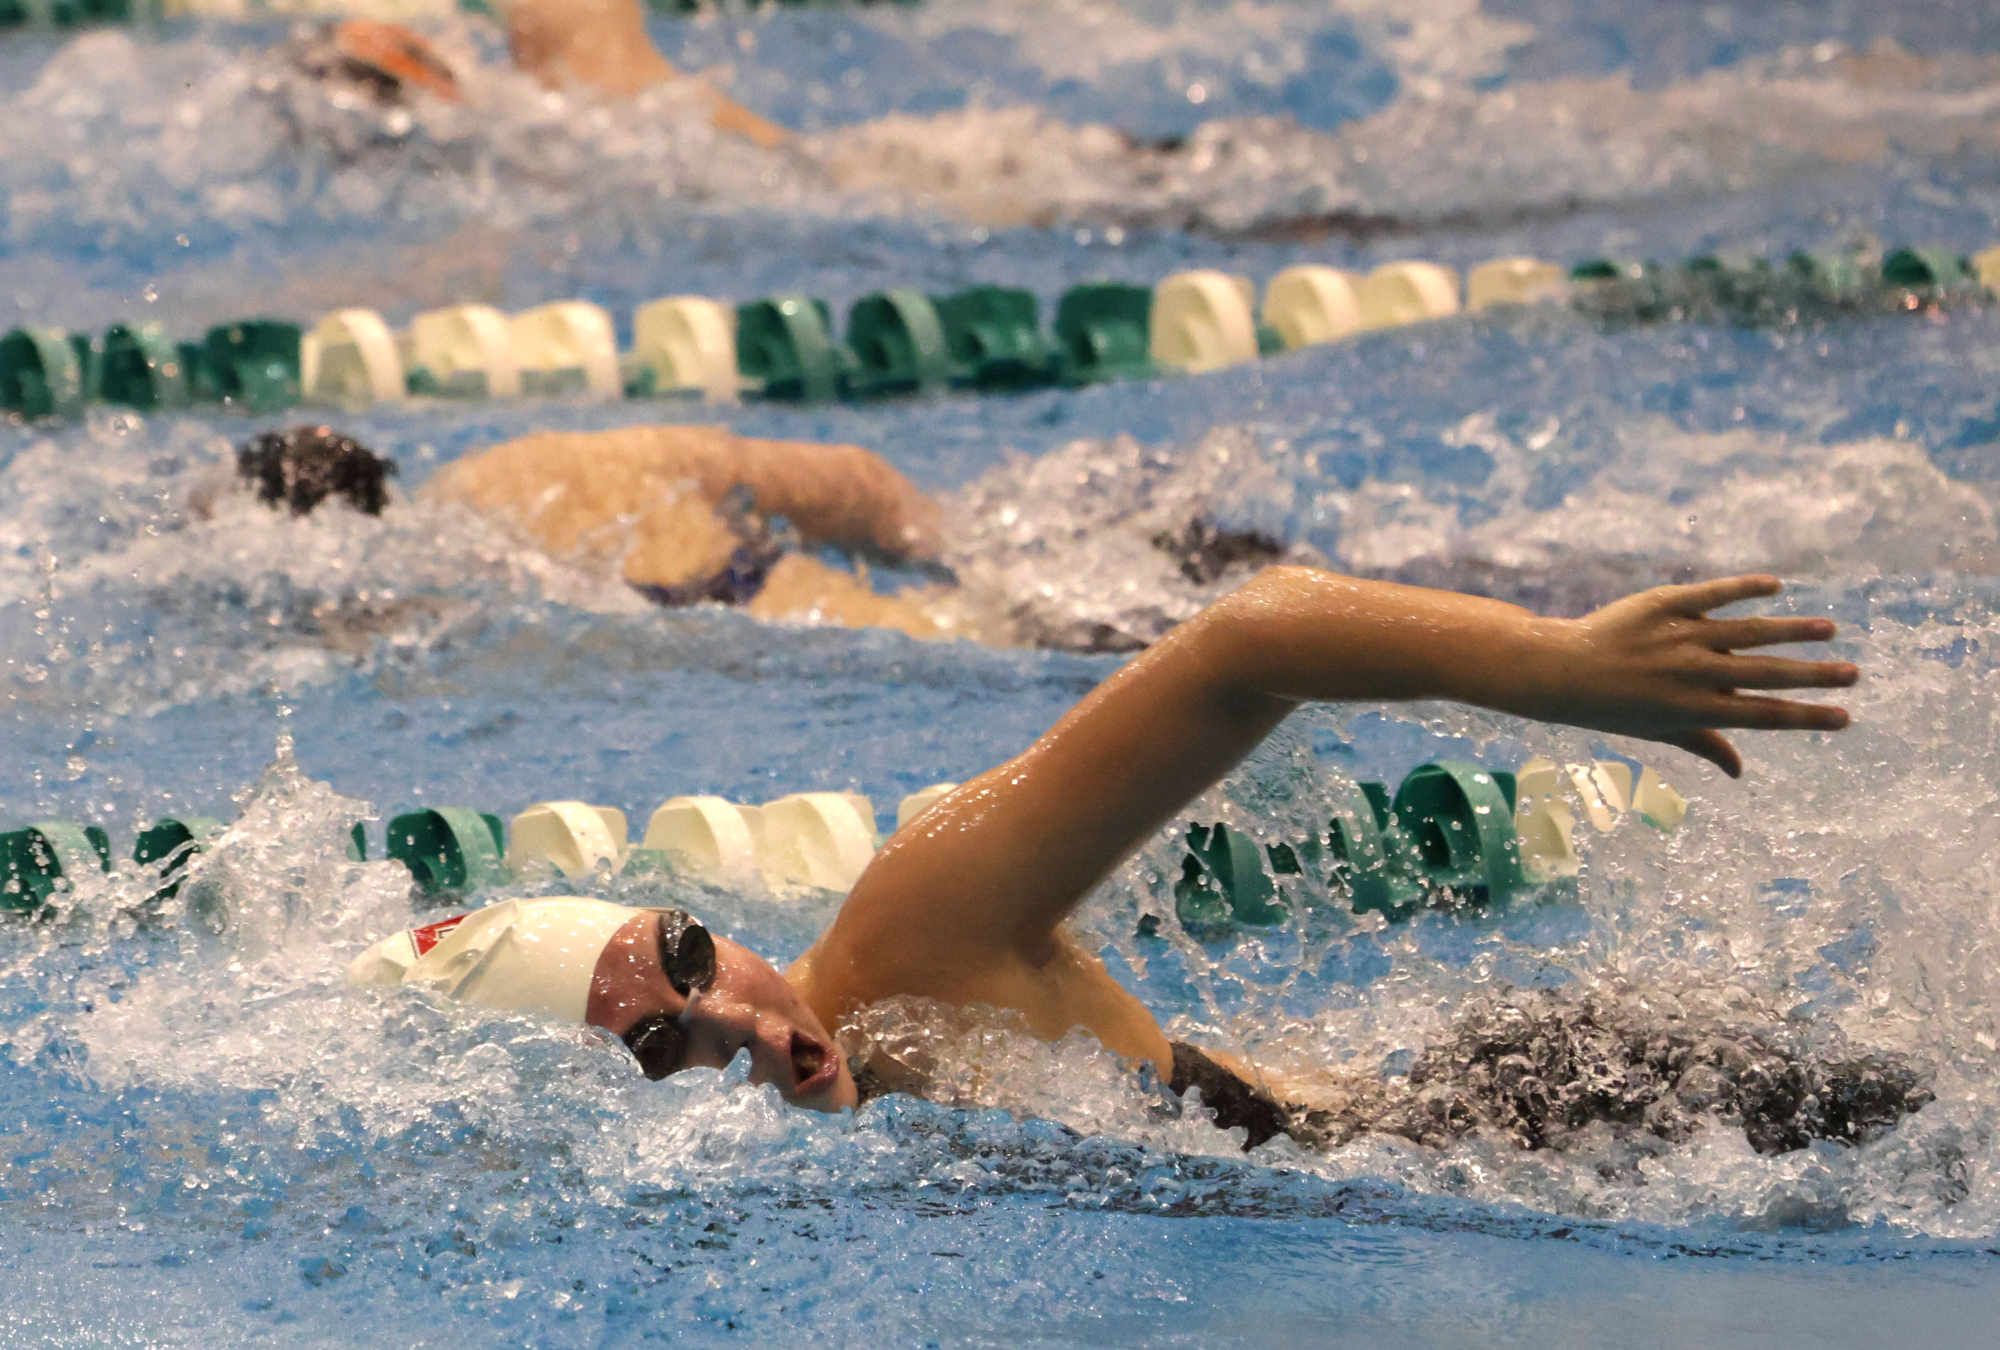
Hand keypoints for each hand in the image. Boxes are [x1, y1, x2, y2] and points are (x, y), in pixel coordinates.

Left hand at [1541, 575, 1856, 777]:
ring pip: (1749, 631)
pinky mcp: (1665, 604)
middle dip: (1815, 676)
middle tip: (1854, 674)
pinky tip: (1775, 585)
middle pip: (1767, 674)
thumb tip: (1740, 772)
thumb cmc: (1612, 706)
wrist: (1562, 670)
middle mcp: (1694, 673)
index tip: (1845, 717)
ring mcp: (1681, 636)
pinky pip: (1712, 593)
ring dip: (1793, 630)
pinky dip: (1744, 587)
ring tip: (1829, 630)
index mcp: (1696, 709)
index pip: (1764, 715)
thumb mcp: (1658, 731)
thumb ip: (1705, 745)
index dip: (1807, 717)